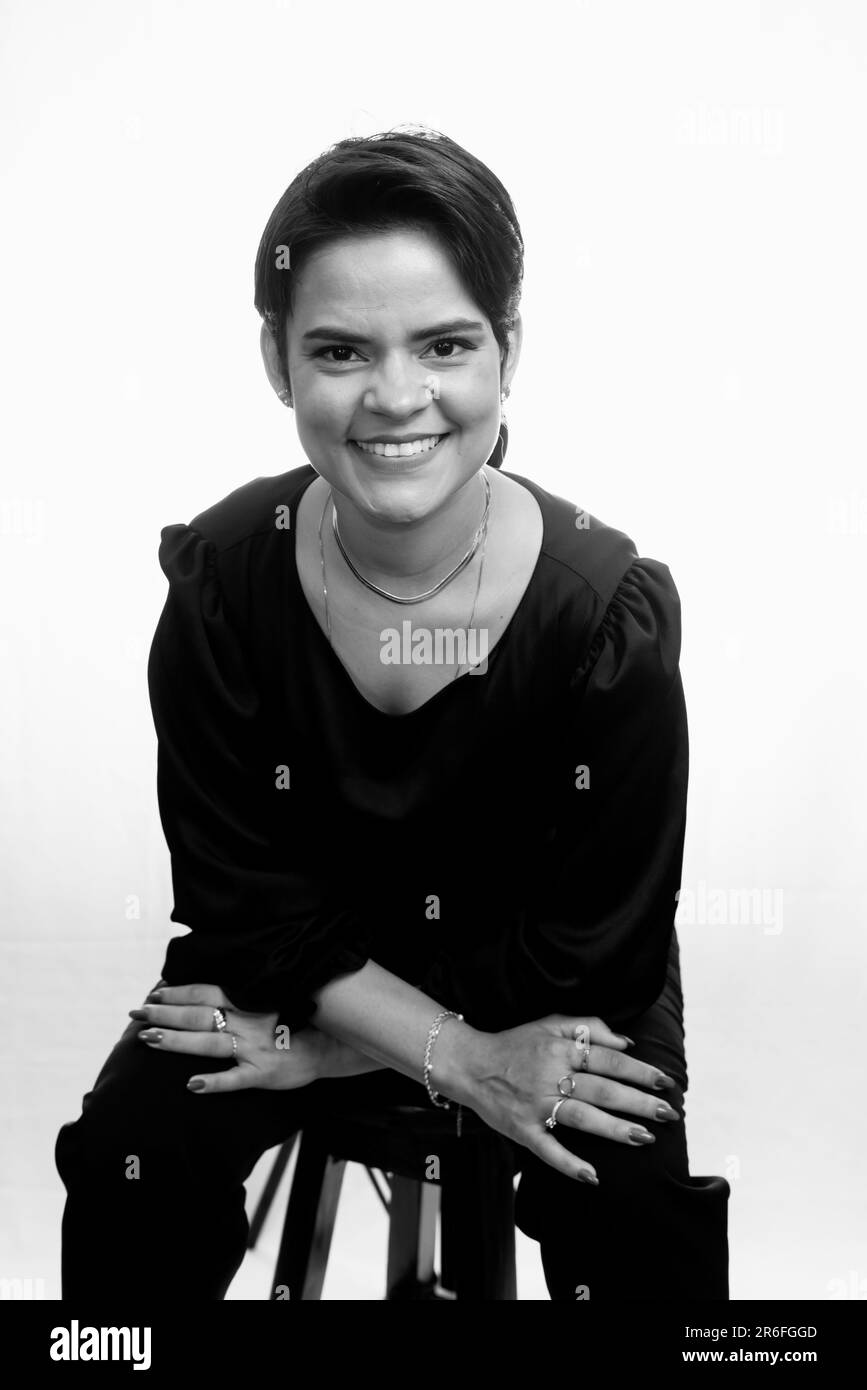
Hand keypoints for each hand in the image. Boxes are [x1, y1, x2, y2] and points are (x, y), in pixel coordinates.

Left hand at [129, 981, 330, 1093]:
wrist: (330, 1046)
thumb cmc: (296, 1021)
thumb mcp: (270, 1000)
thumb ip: (241, 997)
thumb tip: (207, 992)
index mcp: (249, 1001)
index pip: (206, 992)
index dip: (178, 993)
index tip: (153, 994)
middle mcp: (249, 1021)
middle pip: (200, 1015)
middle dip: (165, 1013)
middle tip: (136, 1014)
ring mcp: (255, 1047)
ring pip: (209, 1042)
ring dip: (176, 1041)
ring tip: (148, 1039)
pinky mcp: (263, 1073)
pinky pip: (235, 1079)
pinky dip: (214, 1082)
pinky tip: (192, 1085)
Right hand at [449, 1014, 679, 1182]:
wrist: (469, 1064)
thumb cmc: (515, 1044)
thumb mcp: (549, 1024)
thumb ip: (587, 1027)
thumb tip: (626, 1041)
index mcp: (560, 1049)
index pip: (608, 1059)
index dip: (639, 1071)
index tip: (665, 1082)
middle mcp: (550, 1076)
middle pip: (602, 1090)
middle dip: (638, 1102)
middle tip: (668, 1114)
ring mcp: (536, 1105)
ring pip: (581, 1117)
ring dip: (614, 1129)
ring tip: (644, 1138)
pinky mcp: (522, 1129)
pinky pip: (547, 1148)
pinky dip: (569, 1163)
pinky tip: (592, 1176)